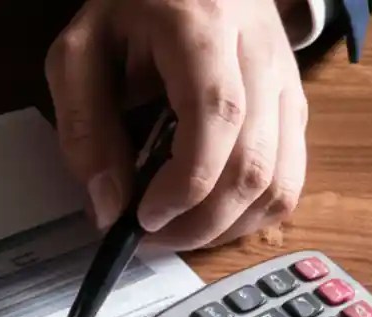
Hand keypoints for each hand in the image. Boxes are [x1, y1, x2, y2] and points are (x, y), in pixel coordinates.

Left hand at [46, 0, 306, 250]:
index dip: (186, 183)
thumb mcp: (78, 54)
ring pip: (283, 179)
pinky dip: (250, 213)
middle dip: (201, 221)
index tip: (143, 217)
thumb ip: (84, 128)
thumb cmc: (128, 9)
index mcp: (203, 28)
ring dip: (228, 226)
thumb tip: (108, 208)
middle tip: (151, 238)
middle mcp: (260, 52)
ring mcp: (286, 79)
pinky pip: (290, 176)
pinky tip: (209, 216)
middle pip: (255, 161)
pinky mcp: (293, 104)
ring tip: (177, 232)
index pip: (216, 116)